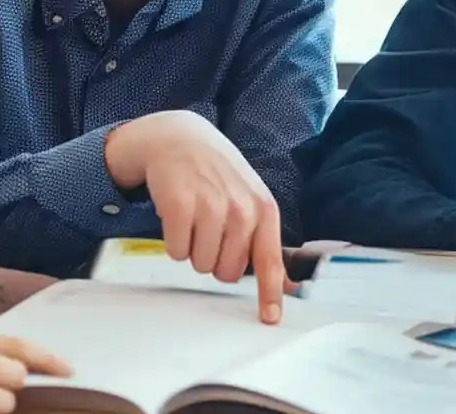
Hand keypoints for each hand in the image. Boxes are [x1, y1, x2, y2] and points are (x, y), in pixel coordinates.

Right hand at [105, 110, 286, 323]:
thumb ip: (262, 238)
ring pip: (199, 264)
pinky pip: (176, 251)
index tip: (269, 318)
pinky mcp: (179, 205)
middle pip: (226, 272)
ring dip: (192, 249)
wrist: (179, 137)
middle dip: (214, 258)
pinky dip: (173, 240)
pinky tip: (177, 215)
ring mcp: (210, 206)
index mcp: (263, 209)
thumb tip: (283, 284)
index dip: (269, 294)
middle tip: (209, 229)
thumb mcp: (250, 197)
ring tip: (194, 218)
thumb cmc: (217, 174)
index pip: (269, 261)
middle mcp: (240, 209)